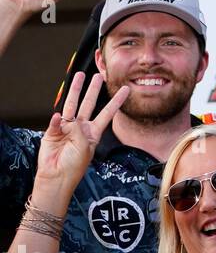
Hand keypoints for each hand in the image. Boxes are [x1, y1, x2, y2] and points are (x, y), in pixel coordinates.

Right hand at [33, 72, 129, 206]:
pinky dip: (56, 121)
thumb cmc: (74, 165)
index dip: (117, 101)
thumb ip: (78, 130)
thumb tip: (66, 118)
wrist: (56, 176)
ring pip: (71, 105)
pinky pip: (55, 123)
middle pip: (89, 104)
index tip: (126, 89)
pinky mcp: (52, 131)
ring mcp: (66, 128)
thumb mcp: (85, 147)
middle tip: (98, 75)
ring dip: (75, 91)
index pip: (108, 113)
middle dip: (93, 90)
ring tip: (78, 76)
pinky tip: (58, 118)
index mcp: (94, 132)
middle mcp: (81, 127)